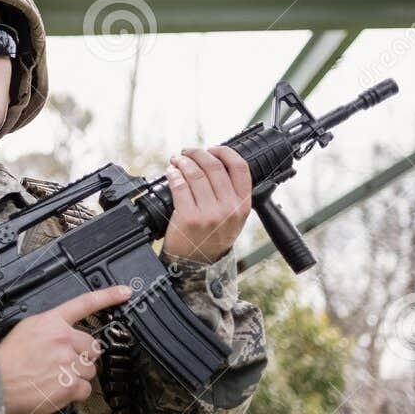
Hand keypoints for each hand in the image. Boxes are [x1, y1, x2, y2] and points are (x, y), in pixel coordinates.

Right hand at [0, 286, 131, 413]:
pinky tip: (57, 391)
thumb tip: (66, 333)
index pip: (85, 303)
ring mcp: (67, 361)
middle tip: (61, 364)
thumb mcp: (26, 329)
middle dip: (82, 357)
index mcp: (52, 322)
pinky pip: (85, 389)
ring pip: (90, 370)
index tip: (125, 292)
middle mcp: (63, 339)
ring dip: (77, 376)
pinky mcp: (69, 384)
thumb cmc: (7, 360)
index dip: (108, 296)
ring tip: (54, 378)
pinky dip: (74, 393)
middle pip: (92, 347)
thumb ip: (50, 327)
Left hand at [160, 145, 251, 263]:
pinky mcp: (189, 218)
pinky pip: (180, 186)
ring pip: (195, 174)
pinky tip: (171, 172)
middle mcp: (228, 209)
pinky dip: (173, 174)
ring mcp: (209, 214)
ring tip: (177, 160)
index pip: (240, 167)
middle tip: (187, 152)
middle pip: (214, 167)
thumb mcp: (233, 219)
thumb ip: (231, 194)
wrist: (198, 265)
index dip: (225, 152)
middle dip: (197, 153)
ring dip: (183, 162)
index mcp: (243, 205)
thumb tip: (214, 163)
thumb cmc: (213, 239)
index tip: (213, 148)